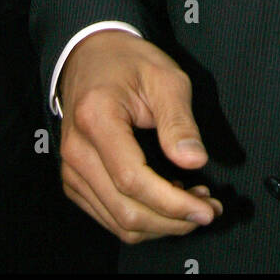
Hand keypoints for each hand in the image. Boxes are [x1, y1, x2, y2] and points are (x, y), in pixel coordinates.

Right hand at [58, 31, 222, 242]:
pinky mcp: (75, 180)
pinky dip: (142, 220)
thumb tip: (195, 160)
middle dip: (173, 220)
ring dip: (161, 224)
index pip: (132, 179)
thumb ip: (179, 121)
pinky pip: (109, 216)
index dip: (172, 203)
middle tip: (208, 209)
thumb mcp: (165, 78)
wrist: (92, 55)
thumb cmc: (129, 62)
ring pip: (118, 221)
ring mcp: (71, 169)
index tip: (205, 208)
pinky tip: (167, 202)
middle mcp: (76, 150)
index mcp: (96, 118)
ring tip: (193, 204)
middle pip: (125, 210)